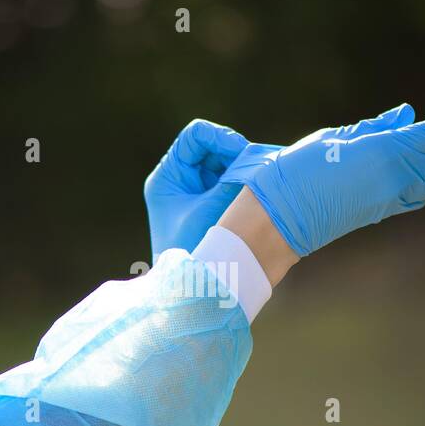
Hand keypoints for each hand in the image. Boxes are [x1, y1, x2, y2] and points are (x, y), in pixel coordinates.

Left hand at [144, 119, 267, 260]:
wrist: (193, 289)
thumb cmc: (197, 250)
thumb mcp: (217, 207)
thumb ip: (234, 177)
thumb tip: (256, 155)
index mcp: (168, 177)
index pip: (196, 136)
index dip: (220, 138)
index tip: (242, 153)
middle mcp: (178, 181)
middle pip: (211, 148)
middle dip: (234, 154)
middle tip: (254, 168)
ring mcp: (194, 192)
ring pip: (223, 164)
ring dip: (242, 169)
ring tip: (257, 181)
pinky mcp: (209, 203)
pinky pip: (229, 181)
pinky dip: (243, 182)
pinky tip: (256, 191)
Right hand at [215, 92, 424, 256]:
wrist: (282, 216)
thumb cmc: (299, 169)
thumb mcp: (338, 138)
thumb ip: (378, 126)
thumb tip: (407, 114)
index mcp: (388, 153)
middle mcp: (398, 178)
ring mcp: (394, 198)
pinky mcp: (385, 211)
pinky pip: (422, 193)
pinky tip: (420, 160)